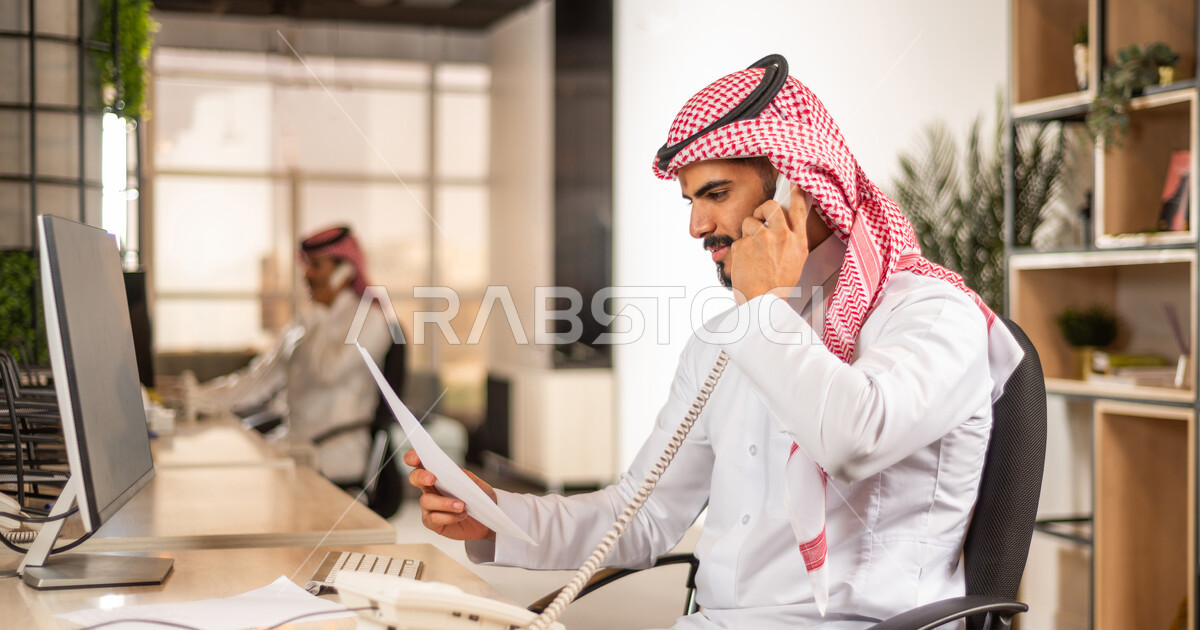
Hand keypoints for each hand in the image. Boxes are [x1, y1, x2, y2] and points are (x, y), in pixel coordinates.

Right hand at [404, 449, 497, 541]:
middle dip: (420, 476)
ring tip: (462, 505)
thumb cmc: (479, 499)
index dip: (413, 458)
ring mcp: (430, 506)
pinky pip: (433, 518)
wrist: (487, 519)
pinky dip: (449, 516)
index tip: (415, 458)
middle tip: (432, 478)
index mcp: (439, 475)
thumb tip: (454, 470)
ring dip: (444, 502)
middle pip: (415, 478)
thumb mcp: (477, 484)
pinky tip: (461, 515)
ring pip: (426, 501)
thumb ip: (465, 476)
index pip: (421, 463)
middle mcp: (431, 489)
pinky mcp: (433, 522)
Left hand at [729, 183, 809, 302]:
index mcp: (797, 241)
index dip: (796, 193)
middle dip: (763, 207)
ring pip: (750, 221)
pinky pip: (740, 239)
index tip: (794, 183)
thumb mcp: (797, 259)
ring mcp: (761, 239)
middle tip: (761, 215)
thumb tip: (788, 222)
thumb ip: (793, 239)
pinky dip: (741, 249)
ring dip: (749, 232)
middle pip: (770, 206)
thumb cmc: (779, 283)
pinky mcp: (743, 245)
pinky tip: (747, 263)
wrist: (763, 302)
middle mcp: (781, 236)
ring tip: (754, 252)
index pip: (799, 209)